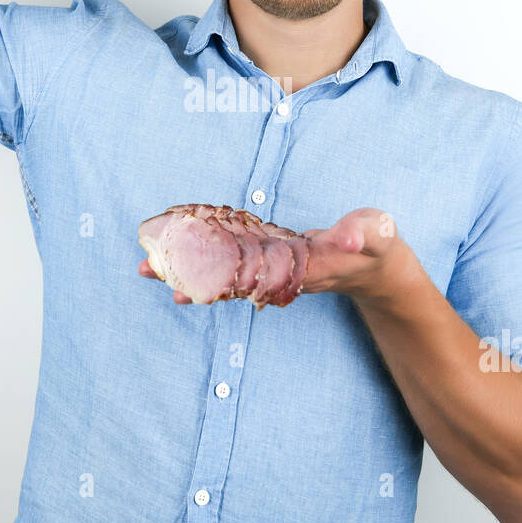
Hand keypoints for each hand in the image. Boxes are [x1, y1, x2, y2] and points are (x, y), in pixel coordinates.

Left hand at [134, 207, 420, 308]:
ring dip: (186, 267)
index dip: (214, 283)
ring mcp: (270, 268)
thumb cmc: (377, 246)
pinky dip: (205, 255)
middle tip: (144, 271)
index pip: (249, 279)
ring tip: (147, 266)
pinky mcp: (269, 258)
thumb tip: (344, 237)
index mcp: (298, 270)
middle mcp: (276, 275)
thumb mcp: (375, 235)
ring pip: (222, 270)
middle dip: (184, 276)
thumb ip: (360, 235)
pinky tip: (179, 251)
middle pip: (223, 279)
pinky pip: (231, 258)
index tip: (182, 288)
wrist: (376, 264)